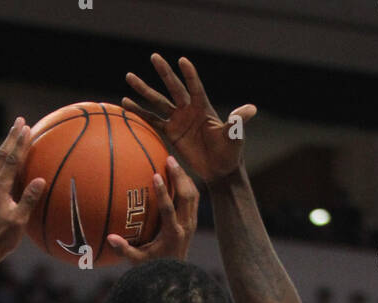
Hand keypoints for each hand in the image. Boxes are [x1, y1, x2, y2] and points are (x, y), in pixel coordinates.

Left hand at [0, 118, 45, 262]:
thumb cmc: (2, 238)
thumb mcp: (18, 221)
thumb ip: (28, 200)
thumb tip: (40, 180)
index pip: (11, 160)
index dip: (19, 143)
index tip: (27, 128)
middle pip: (2, 154)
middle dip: (12, 137)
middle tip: (20, 121)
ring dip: (8, 145)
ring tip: (15, 133)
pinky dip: (7, 160)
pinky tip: (12, 158)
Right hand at [107, 157, 198, 263]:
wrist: (176, 276)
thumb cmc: (154, 268)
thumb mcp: (138, 261)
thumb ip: (124, 250)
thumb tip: (109, 237)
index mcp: (172, 234)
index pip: (169, 210)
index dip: (163, 192)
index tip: (156, 175)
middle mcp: (185, 227)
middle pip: (186, 196)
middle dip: (179, 176)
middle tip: (168, 158)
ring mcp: (192, 223)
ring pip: (193, 195)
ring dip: (184, 177)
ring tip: (172, 161)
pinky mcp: (193, 221)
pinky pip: (193, 199)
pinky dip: (186, 184)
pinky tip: (177, 173)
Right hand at [124, 54, 255, 184]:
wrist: (220, 171)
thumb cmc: (230, 152)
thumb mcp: (235, 136)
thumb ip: (238, 121)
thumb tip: (251, 109)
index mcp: (203, 107)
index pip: (195, 86)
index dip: (190, 74)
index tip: (182, 61)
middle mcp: (189, 109)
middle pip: (174, 87)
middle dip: (164, 73)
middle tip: (154, 56)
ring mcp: (178, 120)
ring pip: (158, 101)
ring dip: (144, 90)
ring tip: (129, 77)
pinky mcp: (171, 132)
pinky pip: (152, 120)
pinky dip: (140, 112)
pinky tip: (126, 103)